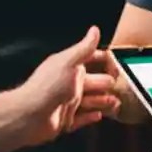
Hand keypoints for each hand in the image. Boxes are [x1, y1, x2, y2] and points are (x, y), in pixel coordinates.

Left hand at [14, 26, 120, 146]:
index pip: (89, 59)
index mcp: (69, 67)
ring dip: (103, 101)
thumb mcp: (68, 62)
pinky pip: (81, 119)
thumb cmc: (47, 87)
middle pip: (93, 82)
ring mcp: (67, 103)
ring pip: (91, 101)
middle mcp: (68, 84)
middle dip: (107, 83)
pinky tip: (98, 115)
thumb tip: (94, 30)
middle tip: (122, 85)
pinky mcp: (65, 121)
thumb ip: (84, 48)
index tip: (117, 62)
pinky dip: (90, 117)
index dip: (104, 60)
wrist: (29, 116)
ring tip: (116, 102)